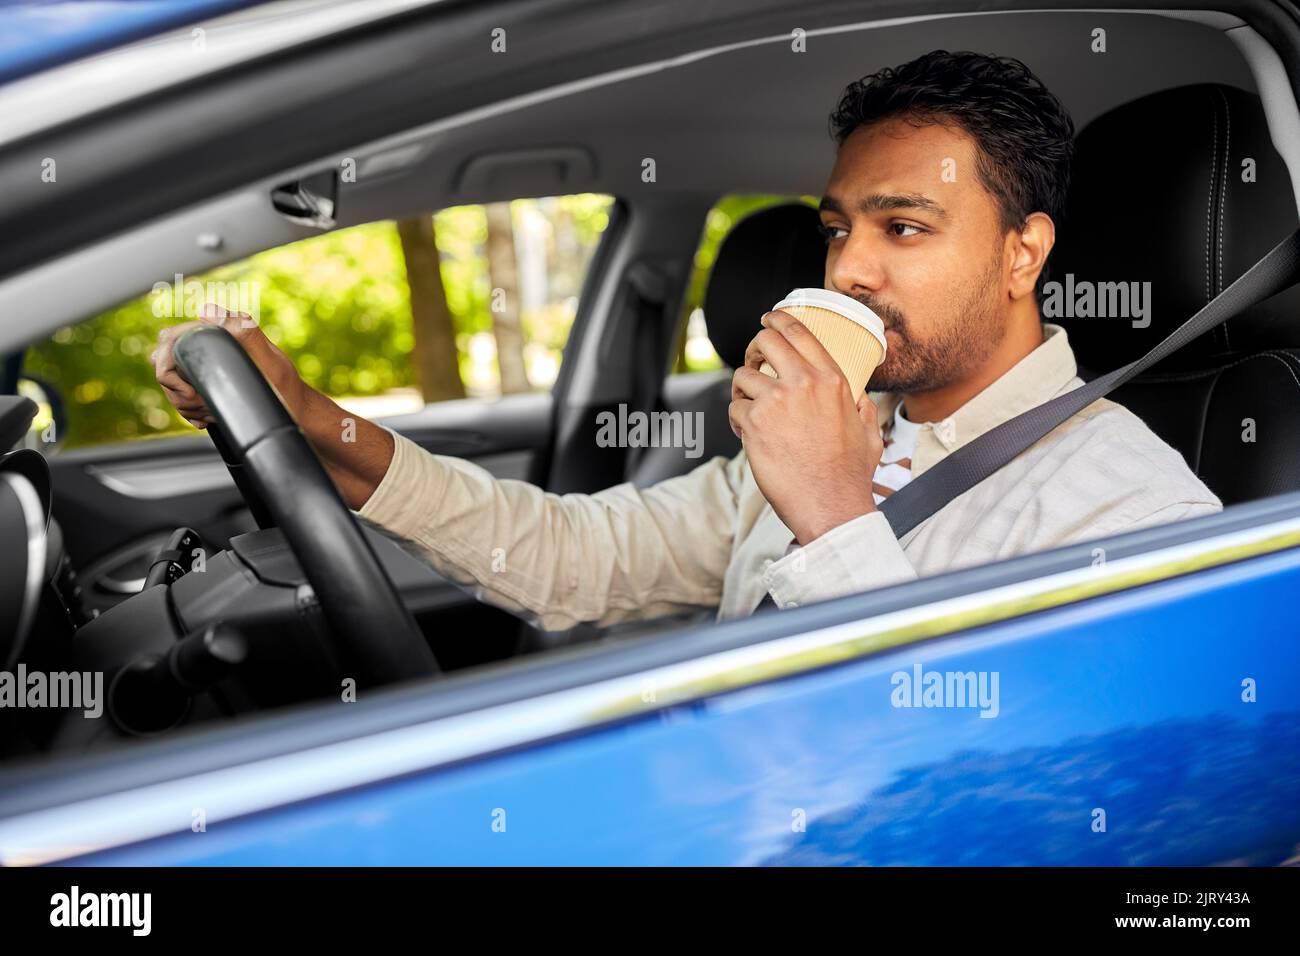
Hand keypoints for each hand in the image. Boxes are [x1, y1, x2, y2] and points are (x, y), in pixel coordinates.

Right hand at [152, 303, 304, 427]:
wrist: (295, 412)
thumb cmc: (285, 387)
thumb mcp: (268, 360)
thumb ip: (245, 332)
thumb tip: (207, 309)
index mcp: (217, 333)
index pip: (168, 343)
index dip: (171, 372)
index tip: (193, 394)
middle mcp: (209, 345)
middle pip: (165, 367)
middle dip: (181, 394)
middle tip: (207, 406)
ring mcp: (206, 365)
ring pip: (171, 386)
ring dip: (188, 406)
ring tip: (214, 412)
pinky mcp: (207, 383)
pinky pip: (182, 398)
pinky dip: (192, 413)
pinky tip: (210, 417)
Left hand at [729, 309, 883, 544]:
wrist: (830, 505)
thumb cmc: (849, 476)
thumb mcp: (869, 433)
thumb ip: (863, 408)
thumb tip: (860, 397)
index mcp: (832, 380)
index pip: (800, 332)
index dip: (778, 319)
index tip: (768, 319)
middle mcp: (804, 383)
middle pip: (765, 341)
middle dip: (755, 348)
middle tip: (753, 362)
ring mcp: (776, 400)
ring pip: (743, 376)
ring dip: (743, 391)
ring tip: (752, 411)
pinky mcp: (754, 422)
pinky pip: (735, 408)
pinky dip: (738, 420)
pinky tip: (750, 435)